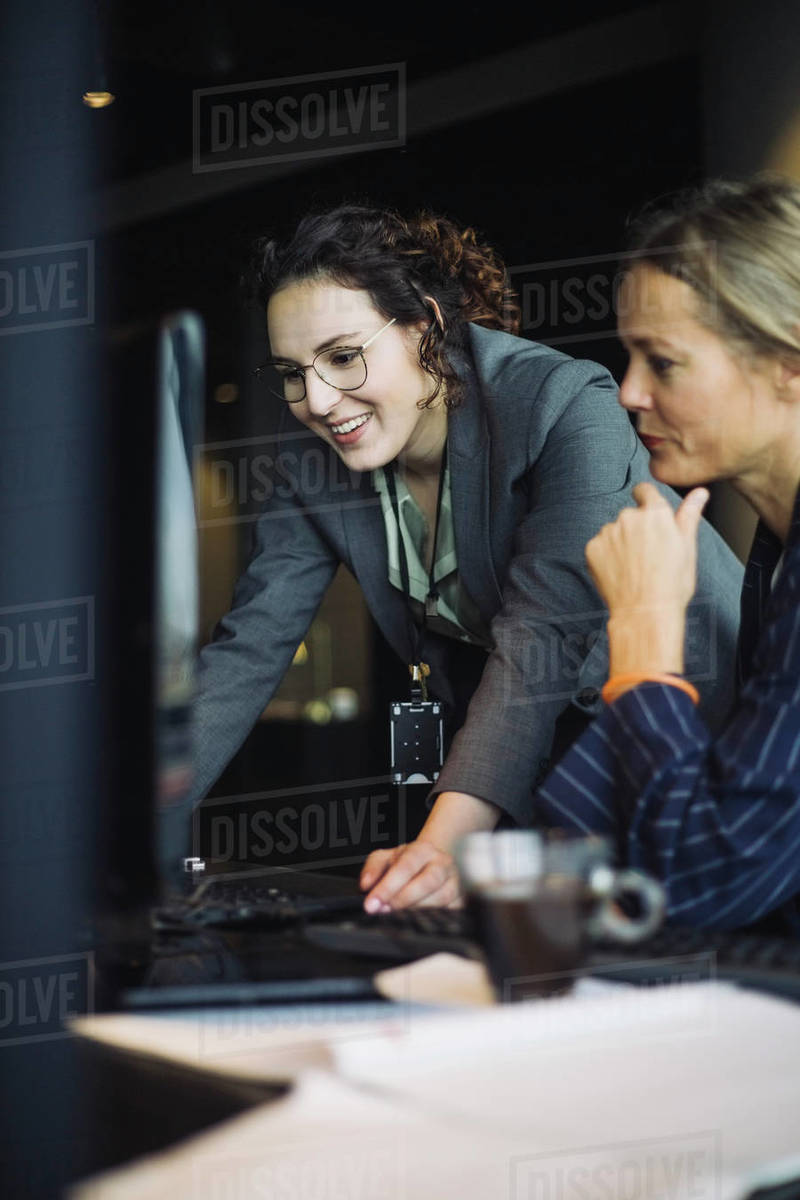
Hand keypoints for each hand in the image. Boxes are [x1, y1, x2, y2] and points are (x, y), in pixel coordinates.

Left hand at [360, 839, 462, 910]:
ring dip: (417, 911)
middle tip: (384, 911)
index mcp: (423, 850)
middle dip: (403, 899)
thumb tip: (366, 885)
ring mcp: (456, 882)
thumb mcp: (386, 858)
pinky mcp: (462, 901)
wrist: (434, 862)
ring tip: (398, 917)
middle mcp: (443, 863)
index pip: (405, 866)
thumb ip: (373, 868)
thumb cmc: (408, 863)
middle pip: (428, 881)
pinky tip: (417, 922)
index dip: (387, 887)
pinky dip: (433, 919)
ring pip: (442, 898)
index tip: (372, 904)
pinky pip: (451, 912)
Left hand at [585, 482, 709, 675]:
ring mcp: (608, 532)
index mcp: (655, 513)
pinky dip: (606, 556)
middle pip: (630, 515)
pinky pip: (599, 546)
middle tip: (648, 555)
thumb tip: (700, 492)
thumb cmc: (672, 584)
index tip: (648, 516)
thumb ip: (689, 514)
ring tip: (634, 567)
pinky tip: (620, 572)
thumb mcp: (687, 547)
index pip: (645, 490)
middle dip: (636, 529)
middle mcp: (629, 517)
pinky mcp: (592, 548)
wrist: (646, 613)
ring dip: (621, 542)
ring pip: (614, 531)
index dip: (647, 501)